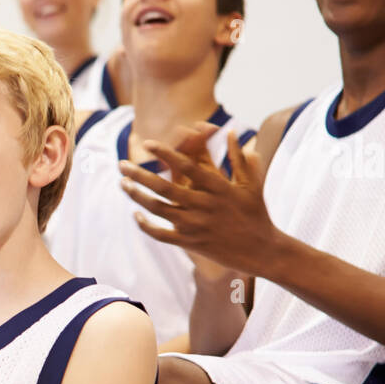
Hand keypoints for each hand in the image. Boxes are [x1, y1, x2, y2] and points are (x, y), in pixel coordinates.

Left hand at [119, 128, 277, 276]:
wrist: (262, 251)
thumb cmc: (257, 214)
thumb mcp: (251, 184)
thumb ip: (239, 157)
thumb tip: (232, 132)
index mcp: (218, 188)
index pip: (187, 166)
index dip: (165, 153)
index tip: (148, 143)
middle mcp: (204, 205)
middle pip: (163, 187)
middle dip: (139, 174)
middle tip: (122, 164)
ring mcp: (195, 226)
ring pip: (158, 209)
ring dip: (137, 196)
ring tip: (123, 184)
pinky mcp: (191, 243)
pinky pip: (161, 234)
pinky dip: (146, 225)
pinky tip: (136, 214)